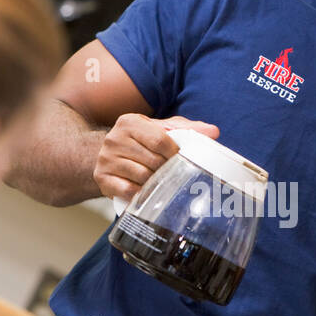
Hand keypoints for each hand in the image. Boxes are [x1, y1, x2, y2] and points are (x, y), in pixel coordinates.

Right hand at [94, 113, 219, 203]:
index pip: (159, 140)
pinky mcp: (102, 178)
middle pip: (152, 160)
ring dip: (155, 182)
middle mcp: (114, 139)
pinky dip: (141, 193)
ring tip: (158, 181)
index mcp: (130, 122)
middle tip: (171, 174)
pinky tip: (145, 191)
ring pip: (142, 176)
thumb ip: (186, 129)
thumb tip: (213, 132)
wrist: (104, 155)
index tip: (180, 161)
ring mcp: (106, 159)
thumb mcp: (159, 130)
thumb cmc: (139, 142)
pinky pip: (128, 190)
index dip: (174, 154)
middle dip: (166, 170)